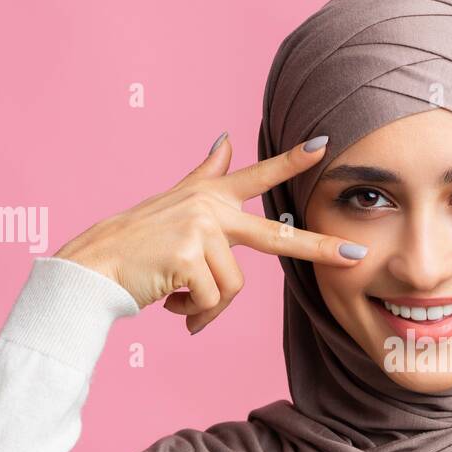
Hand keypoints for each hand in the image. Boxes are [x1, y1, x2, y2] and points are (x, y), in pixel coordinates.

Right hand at [53, 134, 367, 333]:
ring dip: (208, 306)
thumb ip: (207, 174)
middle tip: (356, 257)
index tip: (325, 146)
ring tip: (180, 300)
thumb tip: (226, 138)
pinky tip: (170, 303)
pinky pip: (212, 301)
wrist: (95, 268)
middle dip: (319, 248)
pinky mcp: (190, 257)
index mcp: (209, 195)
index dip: (291, 160)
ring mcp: (200, 230)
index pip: (257, 175)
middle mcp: (208, 207)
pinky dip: (194, 313)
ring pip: (233, 288)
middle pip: (277, 236)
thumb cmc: (137, 244)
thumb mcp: (175, 202)